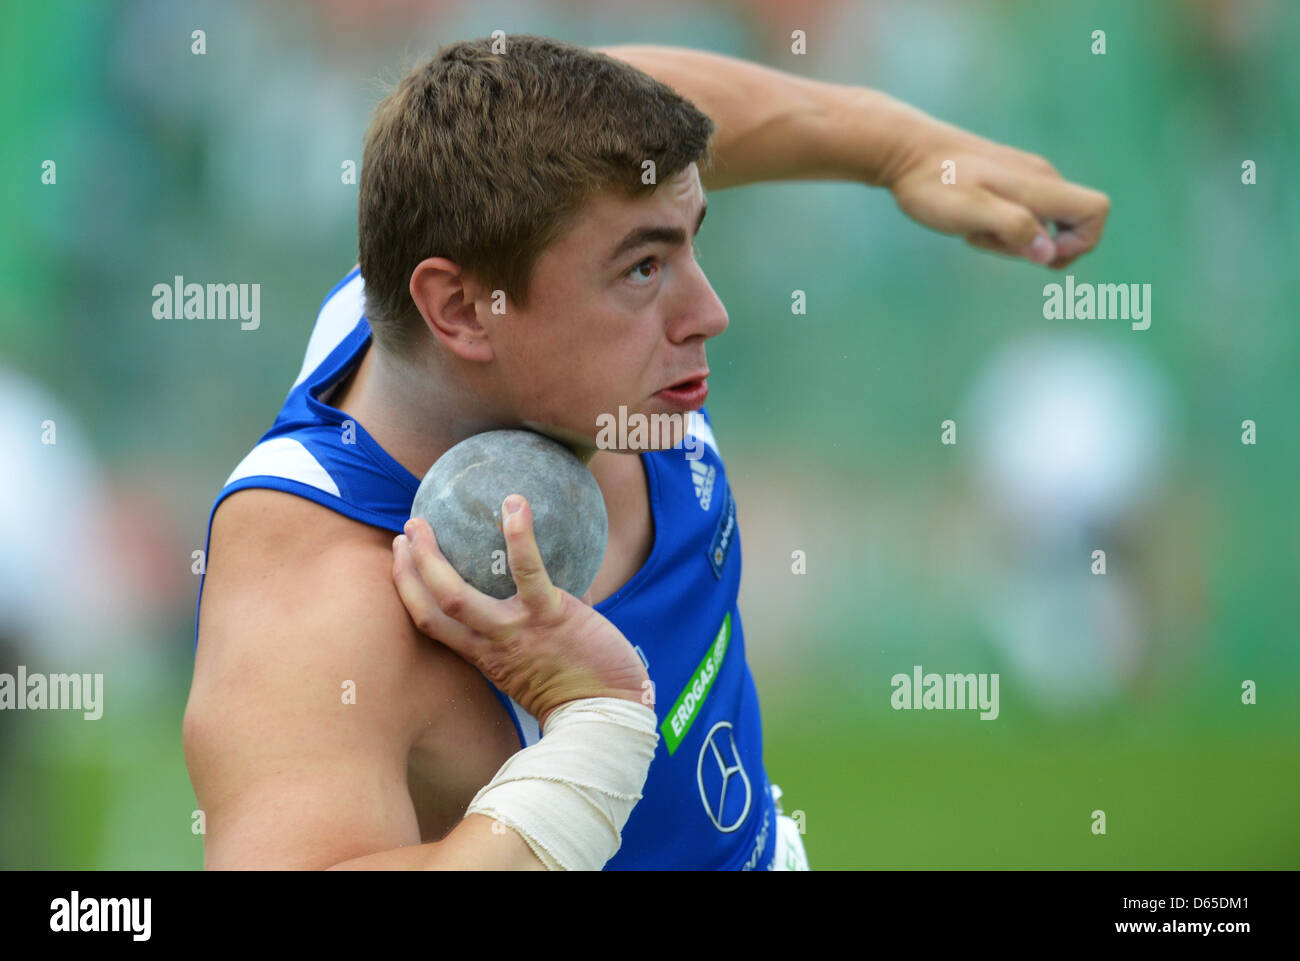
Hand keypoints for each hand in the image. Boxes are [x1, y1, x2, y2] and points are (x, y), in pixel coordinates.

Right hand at [392, 495, 650, 727]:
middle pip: (431, 607)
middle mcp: (490, 645)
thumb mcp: (538, 663)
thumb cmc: (581, 686)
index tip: (400, 560)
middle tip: (404, 532)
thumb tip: (554, 582)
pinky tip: (515, 503)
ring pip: (457, 594)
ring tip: (429, 519)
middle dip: (410, 568)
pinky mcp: (550, 616)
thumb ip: (532, 627)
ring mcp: (515, 631)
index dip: (409, 589)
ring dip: (433, 556)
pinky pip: (527, 570)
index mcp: (483, 655)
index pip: (430, 623)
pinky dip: (519, 535)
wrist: (608, 714)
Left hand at [884, 113, 1109, 269]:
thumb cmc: (932, 184)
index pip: (1096, 212)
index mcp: (1038, 184)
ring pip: (1041, 222)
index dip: (1080, 243)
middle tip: (988, 240)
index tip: (1037, 254)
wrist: (903, 149)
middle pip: (1070, 224)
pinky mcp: (1005, 180)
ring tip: (971, 229)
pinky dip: (1000, 228)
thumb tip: (1049, 253)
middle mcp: (1040, 176)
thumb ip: (1013, 228)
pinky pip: (1020, 213)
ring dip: (1012, 240)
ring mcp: (1024, 176)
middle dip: (1037, 248)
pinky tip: (968, 222)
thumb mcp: (969, 211)